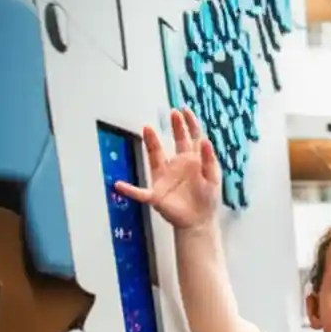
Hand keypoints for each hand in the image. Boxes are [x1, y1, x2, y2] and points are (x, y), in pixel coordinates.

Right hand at [114, 108, 220, 229]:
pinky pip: (139, 192)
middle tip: (173, 113)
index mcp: (192, 161)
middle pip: (176, 142)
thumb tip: (206, 140)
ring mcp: (165, 178)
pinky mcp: (157, 195)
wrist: (198, 221)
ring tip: (147, 129)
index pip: (191, 138)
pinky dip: (129, 190)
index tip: (185, 110)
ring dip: (151, 143)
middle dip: (176, 127)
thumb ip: (208, 160)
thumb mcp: (212, 179)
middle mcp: (177, 165)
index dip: (189, 124)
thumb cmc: (205, 199)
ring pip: (156, 157)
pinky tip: (118, 185)